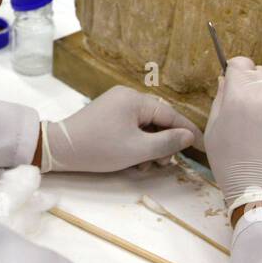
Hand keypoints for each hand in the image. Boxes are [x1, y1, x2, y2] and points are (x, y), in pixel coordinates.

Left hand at [42, 86, 200, 172]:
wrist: (59, 149)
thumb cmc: (99, 148)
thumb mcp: (137, 149)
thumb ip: (167, 142)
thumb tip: (188, 136)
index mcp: (135, 99)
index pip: (171, 114)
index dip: (187, 131)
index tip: (201, 146)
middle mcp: (127, 96)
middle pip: (158, 119)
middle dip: (163, 143)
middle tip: (163, 164)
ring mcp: (116, 105)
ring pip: (145, 126)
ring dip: (149, 147)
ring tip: (144, 166)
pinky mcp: (108, 116)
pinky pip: (131, 128)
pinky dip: (136, 144)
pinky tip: (133, 161)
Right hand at [203, 57, 261, 217]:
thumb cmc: (230, 165)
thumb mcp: (213, 133)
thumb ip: (219, 101)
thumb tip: (224, 81)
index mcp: (240, 96)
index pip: (241, 63)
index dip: (235, 70)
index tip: (233, 80)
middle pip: (261, 74)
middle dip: (252, 84)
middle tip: (245, 107)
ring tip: (261, 131)